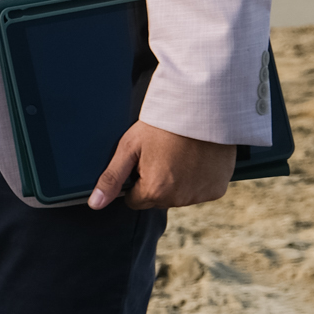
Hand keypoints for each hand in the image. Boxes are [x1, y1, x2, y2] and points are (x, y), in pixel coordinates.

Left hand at [89, 122, 234, 210]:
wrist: (200, 110)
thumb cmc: (161, 125)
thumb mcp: (129, 147)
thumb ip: (112, 178)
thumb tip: (95, 204)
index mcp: (154, 191)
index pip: (134, 200)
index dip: (135, 180)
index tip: (142, 161)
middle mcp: (179, 199)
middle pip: (157, 199)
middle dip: (155, 182)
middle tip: (161, 154)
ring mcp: (200, 195)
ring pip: (179, 196)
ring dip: (176, 182)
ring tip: (179, 154)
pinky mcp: (217, 189)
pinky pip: (201, 191)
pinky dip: (197, 180)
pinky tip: (196, 159)